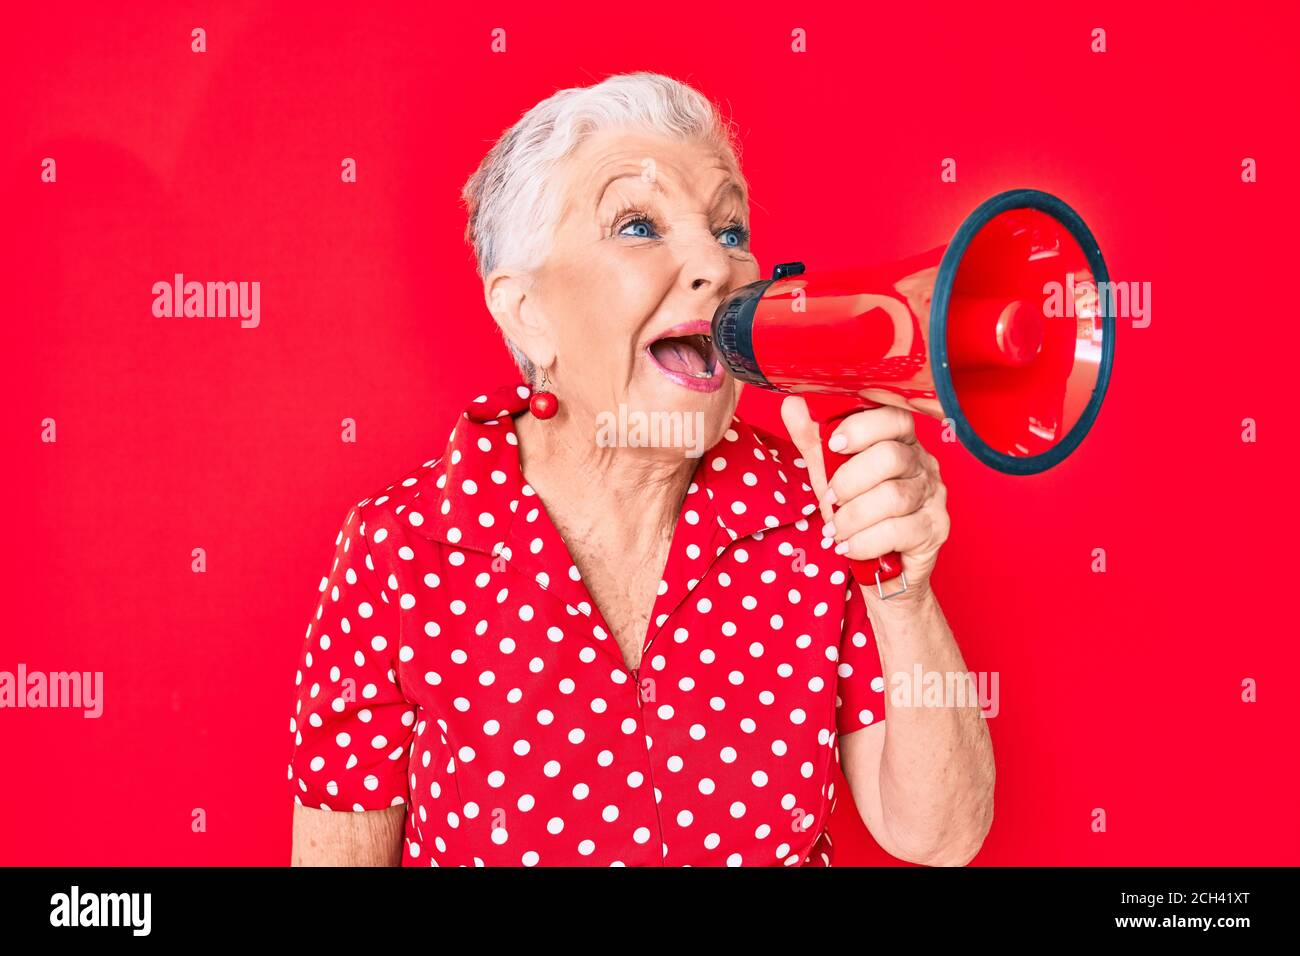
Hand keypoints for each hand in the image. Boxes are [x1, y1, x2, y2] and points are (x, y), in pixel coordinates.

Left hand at [781, 395, 949, 603]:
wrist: (881, 568)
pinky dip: (865, 541)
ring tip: (836, 531)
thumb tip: (792, 404)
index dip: (861, 428)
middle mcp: (924, 464)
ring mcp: (934, 496)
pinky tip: (850, 547)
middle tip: (830, 499)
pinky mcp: (936, 529)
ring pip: (893, 497)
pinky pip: (898, 531)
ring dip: (853, 517)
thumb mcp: (830, 473)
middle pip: (891, 457)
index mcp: (901, 441)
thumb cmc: (858, 512)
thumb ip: (813, 440)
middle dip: (850, 480)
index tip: (833, 445)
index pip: (894, 418)